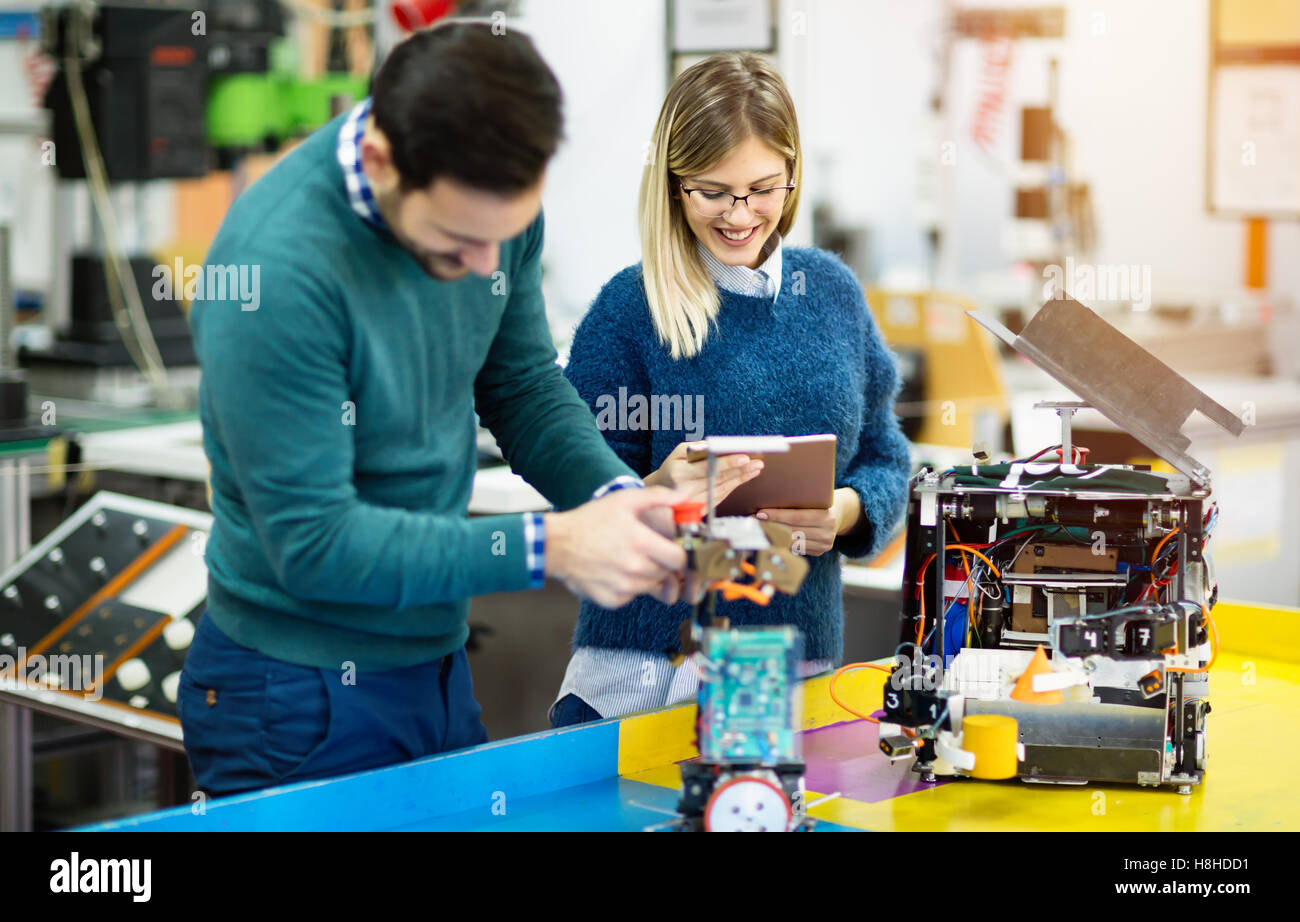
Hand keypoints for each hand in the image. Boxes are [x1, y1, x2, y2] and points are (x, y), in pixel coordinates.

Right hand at [544, 486, 687, 608]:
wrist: (556, 545)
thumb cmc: (590, 521)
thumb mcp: (624, 500)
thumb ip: (659, 497)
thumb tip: (686, 495)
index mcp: (641, 543)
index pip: (680, 559)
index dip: (680, 554)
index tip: (672, 548)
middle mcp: (634, 568)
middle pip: (667, 573)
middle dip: (662, 563)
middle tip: (645, 550)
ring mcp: (623, 588)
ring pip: (651, 586)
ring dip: (647, 575)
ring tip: (628, 558)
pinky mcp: (612, 600)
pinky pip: (633, 597)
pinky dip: (629, 587)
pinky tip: (616, 571)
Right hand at [643, 441, 763, 505]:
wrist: (661, 490)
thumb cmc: (672, 467)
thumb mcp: (678, 453)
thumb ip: (696, 449)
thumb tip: (715, 448)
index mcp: (680, 474)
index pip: (708, 468)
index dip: (727, 463)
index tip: (744, 458)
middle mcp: (687, 491)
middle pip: (719, 479)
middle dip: (740, 471)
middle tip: (757, 463)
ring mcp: (694, 503)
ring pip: (723, 489)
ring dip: (741, 479)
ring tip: (756, 468)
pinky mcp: (700, 509)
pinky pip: (721, 497)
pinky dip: (734, 486)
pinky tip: (745, 478)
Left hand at [756, 488, 861, 557]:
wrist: (840, 513)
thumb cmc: (821, 500)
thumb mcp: (815, 497)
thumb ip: (799, 499)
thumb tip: (768, 497)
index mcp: (827, 517)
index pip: (797, 517)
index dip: (777, 515)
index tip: (759, 513)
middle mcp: (827, 533)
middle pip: (792, 531)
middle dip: (770, 526)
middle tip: (751, 521)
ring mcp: (824, 546)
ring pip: (792, 542)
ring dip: (772, 535)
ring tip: (756, 529)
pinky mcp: (819, 552)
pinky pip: (796, 548)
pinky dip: (781, 542)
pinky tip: (768, 536)